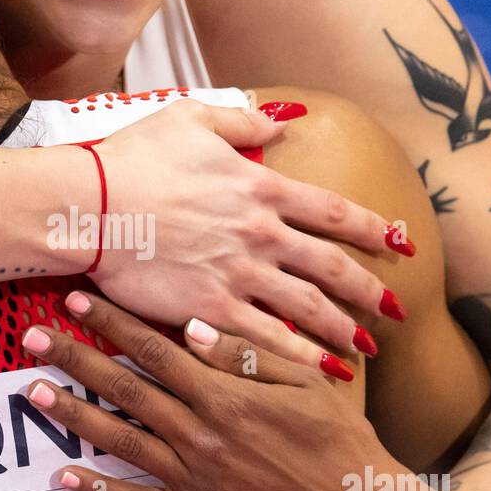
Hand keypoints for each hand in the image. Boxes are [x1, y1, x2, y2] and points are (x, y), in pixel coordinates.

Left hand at [21, 291, 402, 490]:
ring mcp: (194, 480)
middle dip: (76, 359)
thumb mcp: (305, 383)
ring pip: (120, 441)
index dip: (113, 325)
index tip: (78, 302)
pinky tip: (62, 477)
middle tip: (32, 337)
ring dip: (73, 415)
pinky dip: (98, 490)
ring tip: (34, 391)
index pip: (156, 351)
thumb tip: (193, 330)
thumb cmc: (339, 439)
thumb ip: (247, 355)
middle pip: (126, 389)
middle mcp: (201, 436)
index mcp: (226, 397)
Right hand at [89, 96, 411, 354]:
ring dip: (344, 330)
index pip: (335, 211)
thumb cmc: (130, 159)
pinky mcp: (211, 308)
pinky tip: (322, 372)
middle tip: (397, 310)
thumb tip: (280, 122)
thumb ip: (240, 122)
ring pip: (309, 308)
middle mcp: (260, 232)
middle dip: (370, 291)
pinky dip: (300, 357)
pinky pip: (268, 338)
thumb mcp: (189, 119)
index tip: (402, 244)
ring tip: (367, 348)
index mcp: (260, 186)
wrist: (88, 206)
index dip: (374, 229)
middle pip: (332, 266)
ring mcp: (239, 273)